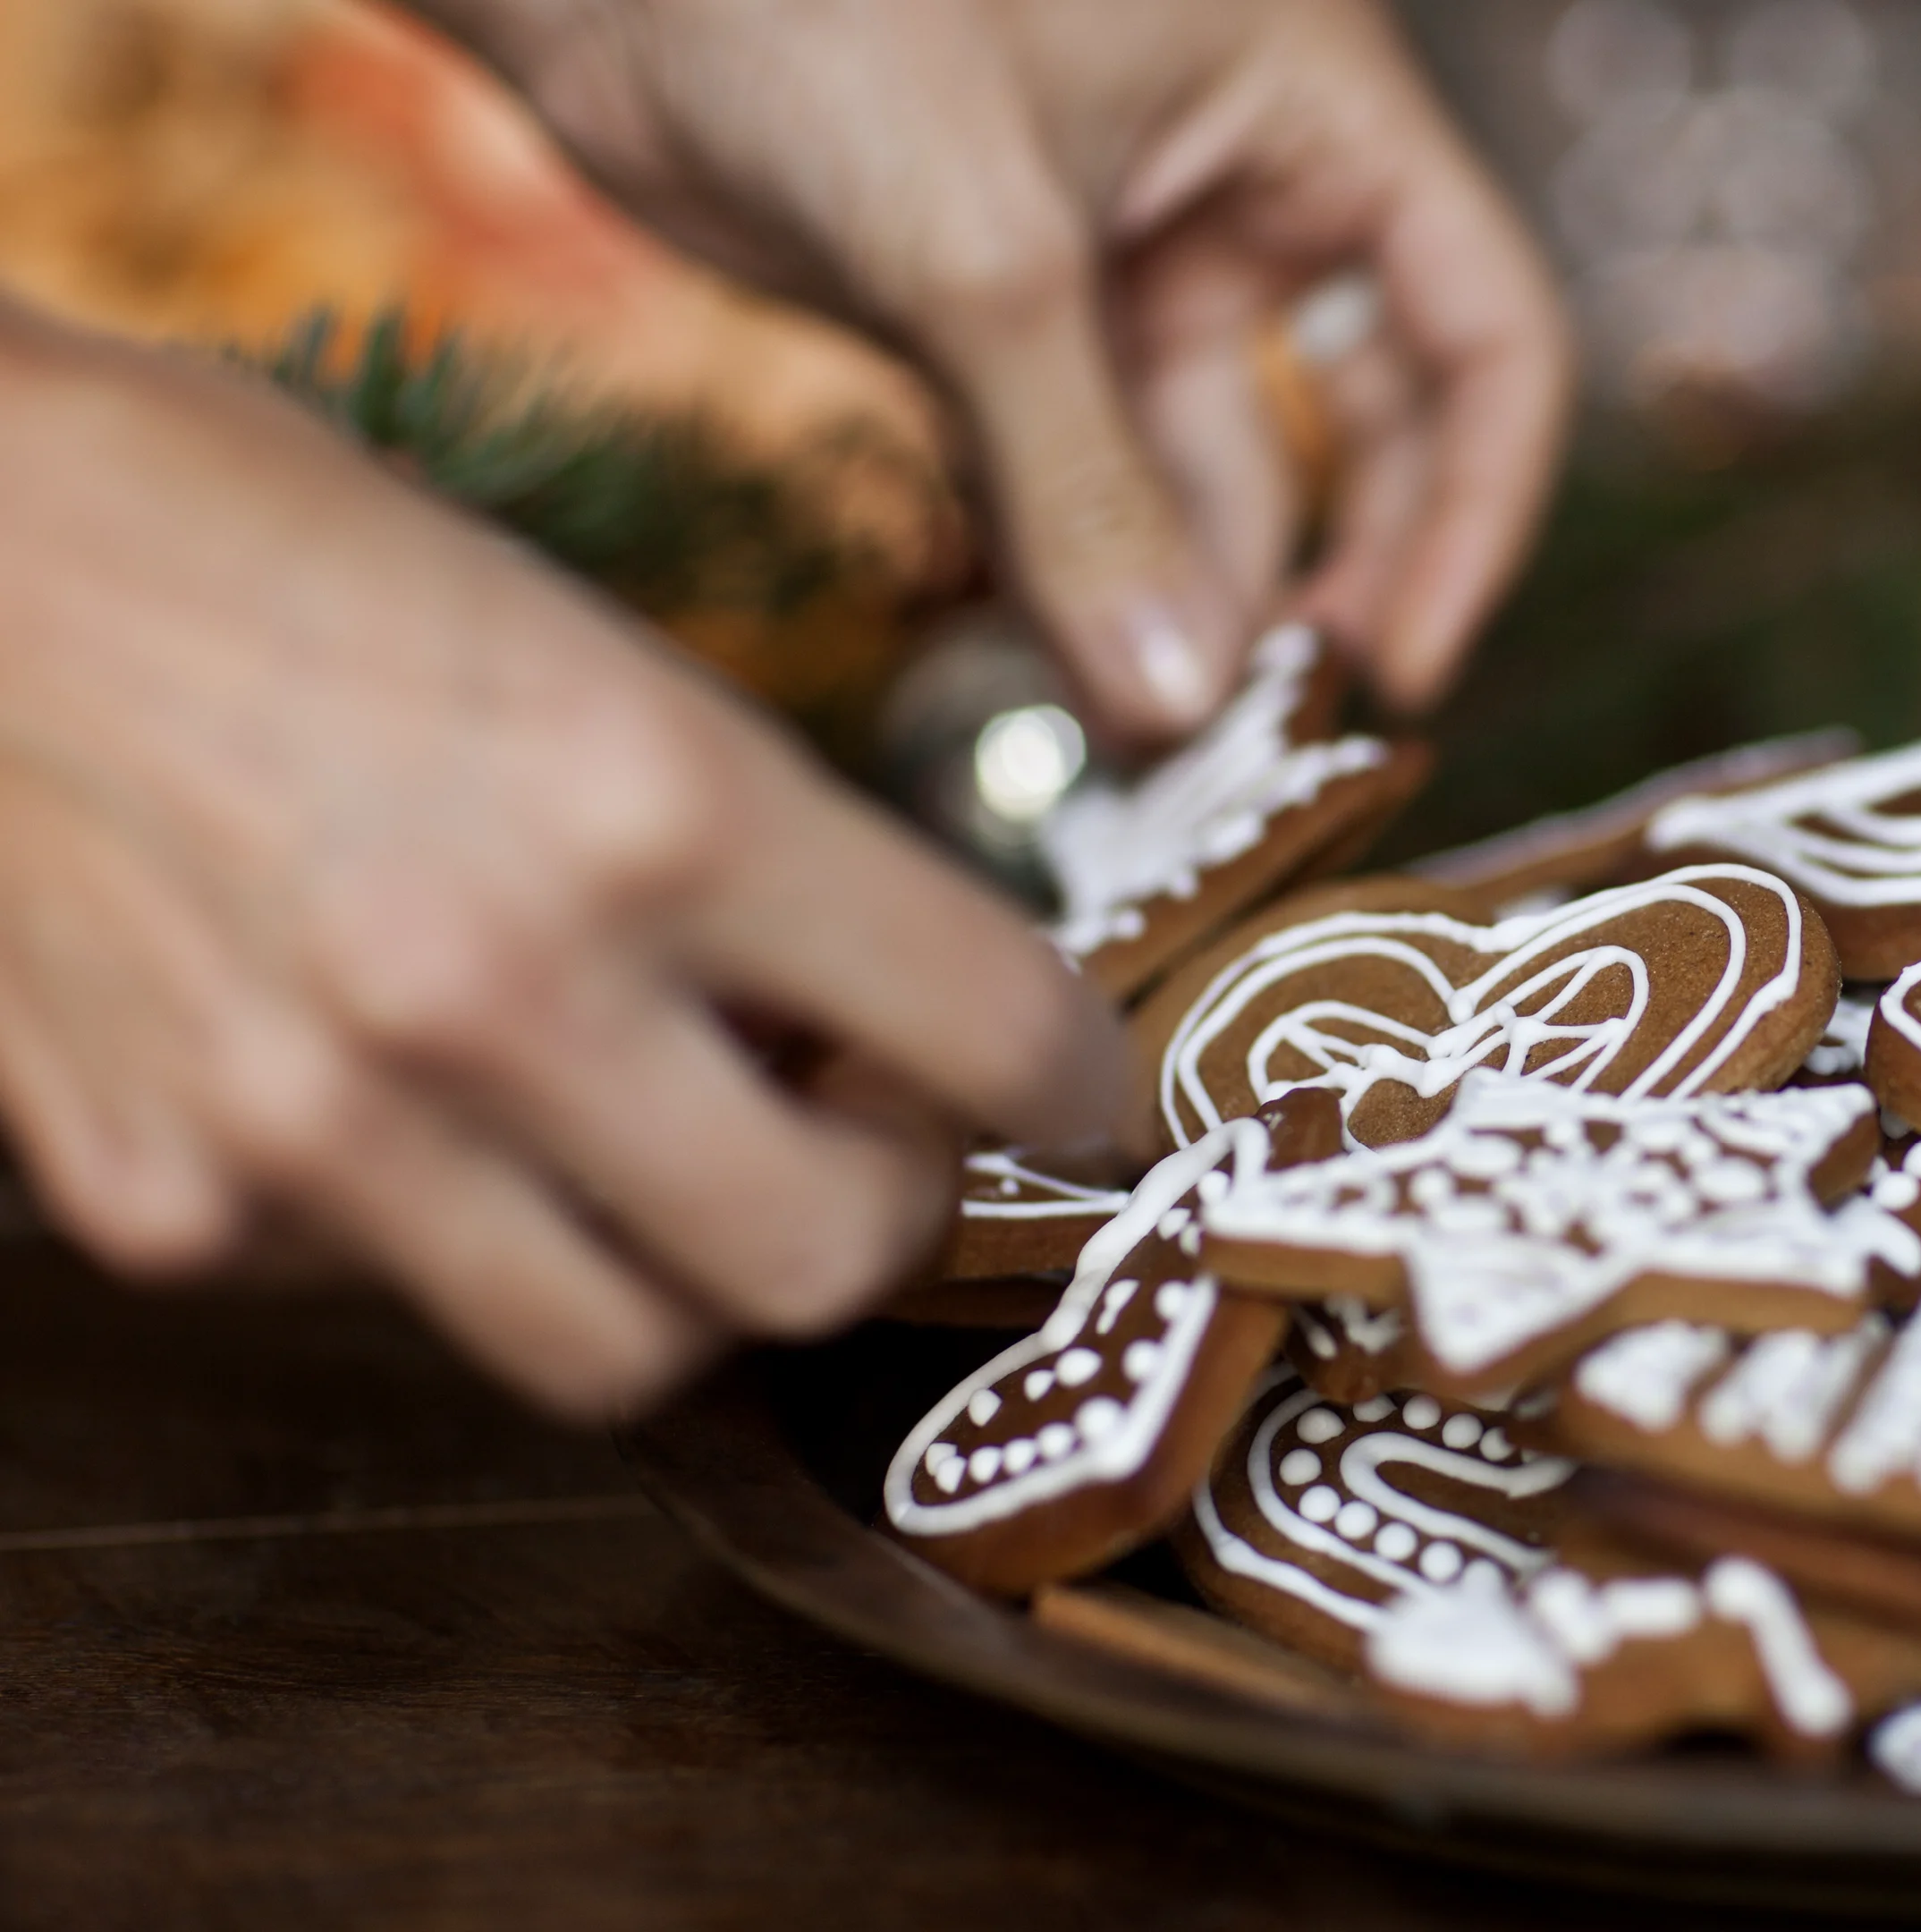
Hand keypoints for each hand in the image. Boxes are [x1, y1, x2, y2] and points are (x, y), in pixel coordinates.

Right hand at [0, 308, 1120, 1416]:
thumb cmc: (261, 547)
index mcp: (654, 796)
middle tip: (871, 1135)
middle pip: (830, 1261)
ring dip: (692, 1273)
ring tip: (671, 1152)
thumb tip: (881, 1016)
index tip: (1087, 1101)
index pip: (995, 1030)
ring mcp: (322, 1124)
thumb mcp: (584, 646)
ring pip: (630, 1349)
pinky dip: (456, 1232)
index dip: (1084, 1088)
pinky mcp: (170, 1207)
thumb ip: (753, 848)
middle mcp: (504, 983)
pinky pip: (400, 1300)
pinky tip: (420, 1104)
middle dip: (889, 1211)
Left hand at [426, 0, 1572, 737]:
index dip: (1480, 505)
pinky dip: (1075, 577)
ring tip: (1136, 738)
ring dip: (1180, 606)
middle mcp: (1238, 185)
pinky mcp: (994, 314)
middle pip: (1364, 425)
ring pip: (1202, 475)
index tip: (1403, 666)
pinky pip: (1079, 480)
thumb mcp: (974, 245)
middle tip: (1266, 733)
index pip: (1485, 327)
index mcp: (1309, 105)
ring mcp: (1116, 258)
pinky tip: (1060, 678)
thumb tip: (1179, 704)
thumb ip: (1085, 487)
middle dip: (1321, 577)